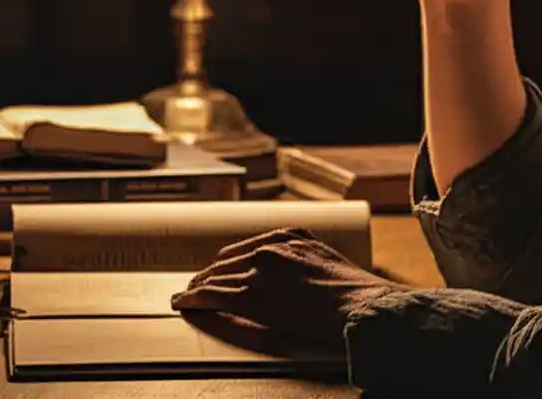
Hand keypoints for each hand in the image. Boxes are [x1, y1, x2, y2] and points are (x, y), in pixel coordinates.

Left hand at [170, 228, 401, 349]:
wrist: (358, 304)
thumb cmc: (352, 291)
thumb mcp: (327, 260)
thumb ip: (304, 260)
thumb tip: (294, 278)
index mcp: (289, 235)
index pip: (247, 246)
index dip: (228, 260)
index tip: (219, 267)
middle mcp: (270, 247)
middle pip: (227, 260)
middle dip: (210, 273)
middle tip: (197, 283)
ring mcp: (259, 270)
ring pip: (217, 277)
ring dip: (198, 286)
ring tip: (186, 294)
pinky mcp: (251, 295)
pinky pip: (213, 296)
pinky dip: (194, 299)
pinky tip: (183, 302)